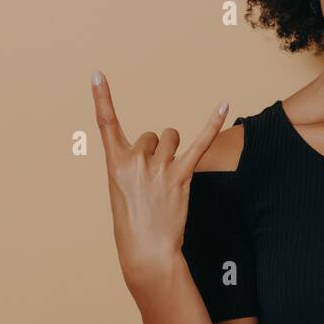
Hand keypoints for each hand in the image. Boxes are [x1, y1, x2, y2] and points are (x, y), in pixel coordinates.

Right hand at [90, 69, 228, 299]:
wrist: (147, 250)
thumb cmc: (132, 223)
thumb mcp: (120, 191)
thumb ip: (132, 165)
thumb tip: (156, 147)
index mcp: (115, 163)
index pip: (106, 123)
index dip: (102, 97)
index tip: (98, 73)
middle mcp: (136, 160)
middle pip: (152, 135)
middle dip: (155, 152)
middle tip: (153, 183)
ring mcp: (160, 167)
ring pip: (171, 138)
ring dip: (172, 153)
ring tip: (168, 180)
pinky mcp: (182, 175)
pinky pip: (200, 142)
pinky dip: (213, 123)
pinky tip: (225, 105)